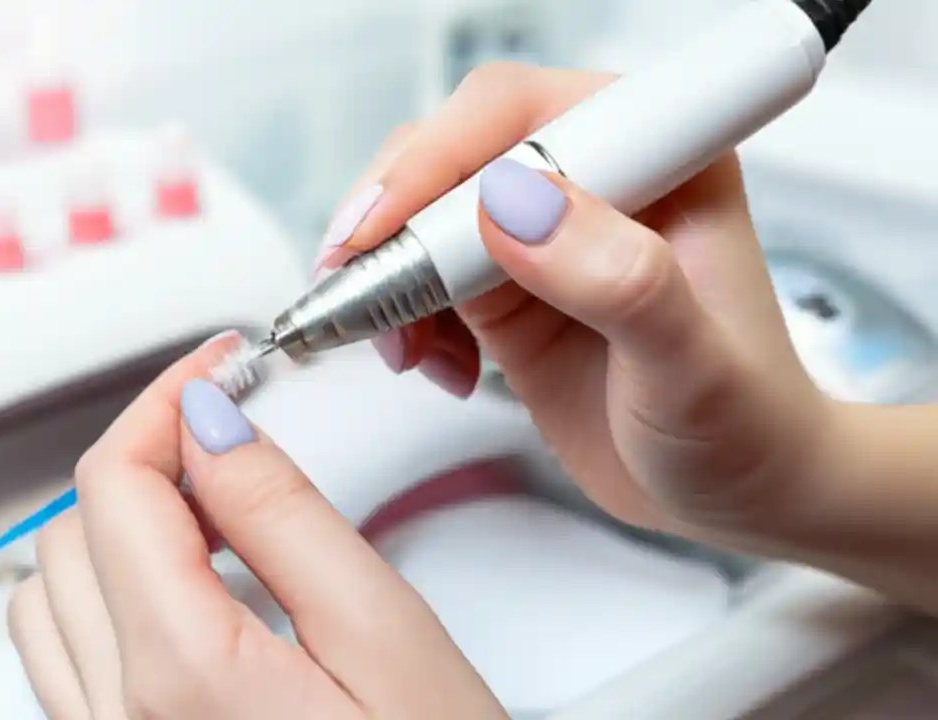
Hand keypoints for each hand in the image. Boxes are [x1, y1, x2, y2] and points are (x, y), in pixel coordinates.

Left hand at [8, 332, 506, 719]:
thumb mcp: (386, 637)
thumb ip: (284, 517)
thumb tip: (212, 421)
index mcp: (184, 676)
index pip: (115, 484)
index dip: (165, 400)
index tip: (220, 365)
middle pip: (71, 532)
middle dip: (145, 458)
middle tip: (230, 430)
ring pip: (48, 598)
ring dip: (113, 527)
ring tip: (207, 507)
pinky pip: (64, 664)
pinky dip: (104, 597)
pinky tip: (185, 590)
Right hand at [316, 63, 830, 550]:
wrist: (737, 490)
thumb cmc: (744, 425)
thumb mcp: (692, 366)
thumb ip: (619, 280)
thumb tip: (513, 206)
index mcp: (656, 156)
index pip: (518, 114)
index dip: (436, 158)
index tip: (381, 226)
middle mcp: (591, 179)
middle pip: (450, 155)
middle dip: (390, 221)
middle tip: (353, 285)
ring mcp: (542, 235)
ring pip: (420, 217)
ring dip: (384, 276)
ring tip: (402, 350)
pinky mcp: (507, 286)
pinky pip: (420, 277)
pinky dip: (400, 318)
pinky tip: (433, 366)